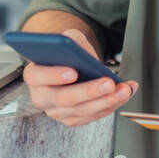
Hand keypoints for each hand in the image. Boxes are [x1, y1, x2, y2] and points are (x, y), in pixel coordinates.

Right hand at [22, 27, 137, 126]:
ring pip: (81, 111)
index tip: (73, 71)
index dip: (54, 75)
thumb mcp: (68, 39)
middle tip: (108, 83)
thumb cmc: (66, 53)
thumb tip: (85, 55)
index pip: (38, 76)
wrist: (69, 66)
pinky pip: (92, 116)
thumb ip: (73, 42)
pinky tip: (124, 93)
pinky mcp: (72, 119)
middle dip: (89, 91)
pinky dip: (111, 105)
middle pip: (63, 98)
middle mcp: (42, 97)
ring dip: (106, 101)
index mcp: (34, 75)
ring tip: (124, 89)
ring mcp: (57, 111)